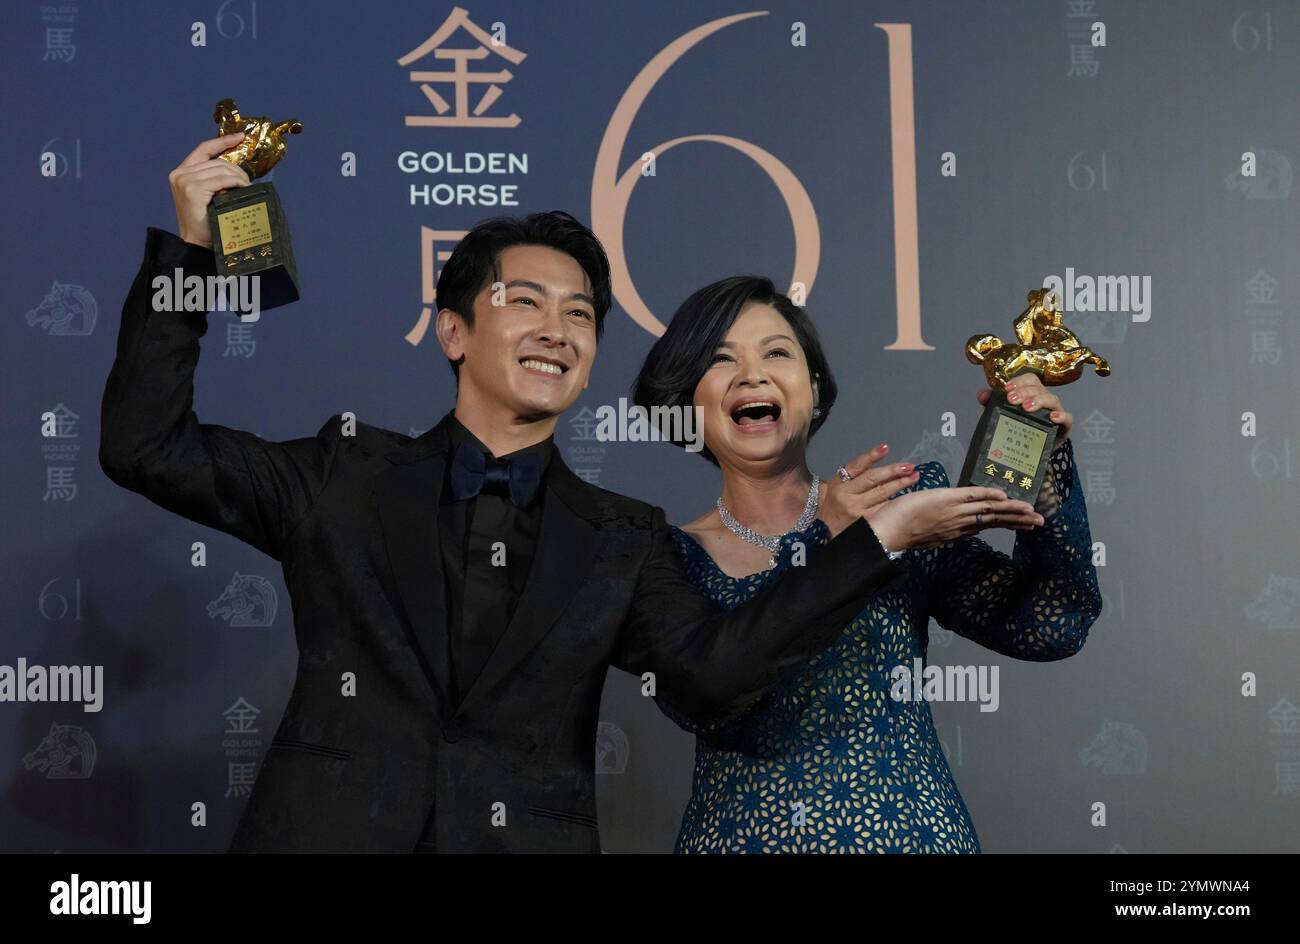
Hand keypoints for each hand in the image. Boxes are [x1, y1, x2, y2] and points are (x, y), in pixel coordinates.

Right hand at [168, 132, 250, 248]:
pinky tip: (244, 189)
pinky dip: (236, 183)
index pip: (204, 149)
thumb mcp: (209, 195)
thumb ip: (215, 179)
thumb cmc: (208, 222)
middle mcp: (180, 173)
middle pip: (217, 161)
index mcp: (182, 172)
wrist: (198, 244)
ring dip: (239, 178)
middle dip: (237, 169)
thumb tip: (239, 170)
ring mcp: (184, 180)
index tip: (240, 136)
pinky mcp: (192, 189)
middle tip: (249, 182)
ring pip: (221, 169)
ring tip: (247, 188)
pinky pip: (222, 180)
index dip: (222, 141)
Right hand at [818, 444, 918, 538]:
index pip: (856, 466)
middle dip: (892, 471)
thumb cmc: (837, 503)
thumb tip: (882, 459)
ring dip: (900, 484)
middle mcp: (847, 496)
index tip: (885, 448)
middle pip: (872, 479)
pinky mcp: (866, 523)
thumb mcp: (839, 485)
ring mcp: (857, 511)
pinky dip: (897, 502)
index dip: (871, 456)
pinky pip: (884, 509)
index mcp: (840, 483)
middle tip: (910, 466)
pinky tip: (909, 497)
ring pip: (881, 494)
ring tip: (914, 476)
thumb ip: (857, 475)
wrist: (824, 530)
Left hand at [870, 486, 1043, 550]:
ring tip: (1032, 512)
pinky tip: (1003, 496)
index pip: (987, 525)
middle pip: (994, 521)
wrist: (886, 533)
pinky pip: (971, 497)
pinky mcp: (945, 501)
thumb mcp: (927, 532)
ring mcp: (954, 513)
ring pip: (987, 510)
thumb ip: (944, 527)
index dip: (1007, 524)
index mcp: (956, 530)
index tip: (1025, 525)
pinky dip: (987, 496)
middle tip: (1040, 522)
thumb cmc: (899, 530)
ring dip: (1011, 510)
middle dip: (1018, 521)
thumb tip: (960, 526)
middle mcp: (959, 523)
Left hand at [978, 374, 1071, 444]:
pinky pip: (1068, 418)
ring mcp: (1056, 412)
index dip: (1020, 381)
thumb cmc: (1018, 429)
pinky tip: (1053, 417)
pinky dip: (1062, 416)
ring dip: (1039, 401)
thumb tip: (982, 394)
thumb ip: (991, 404)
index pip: (1030, 380)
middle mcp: (1045, 400)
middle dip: (1025, 392)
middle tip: (1011, 399)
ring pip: (1052, 400)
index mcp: (1032, 394)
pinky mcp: (1064, 427)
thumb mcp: (1003, 416)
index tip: (1007, 388)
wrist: (1030, 455)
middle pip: (1039, 389)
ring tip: (1026, 408)